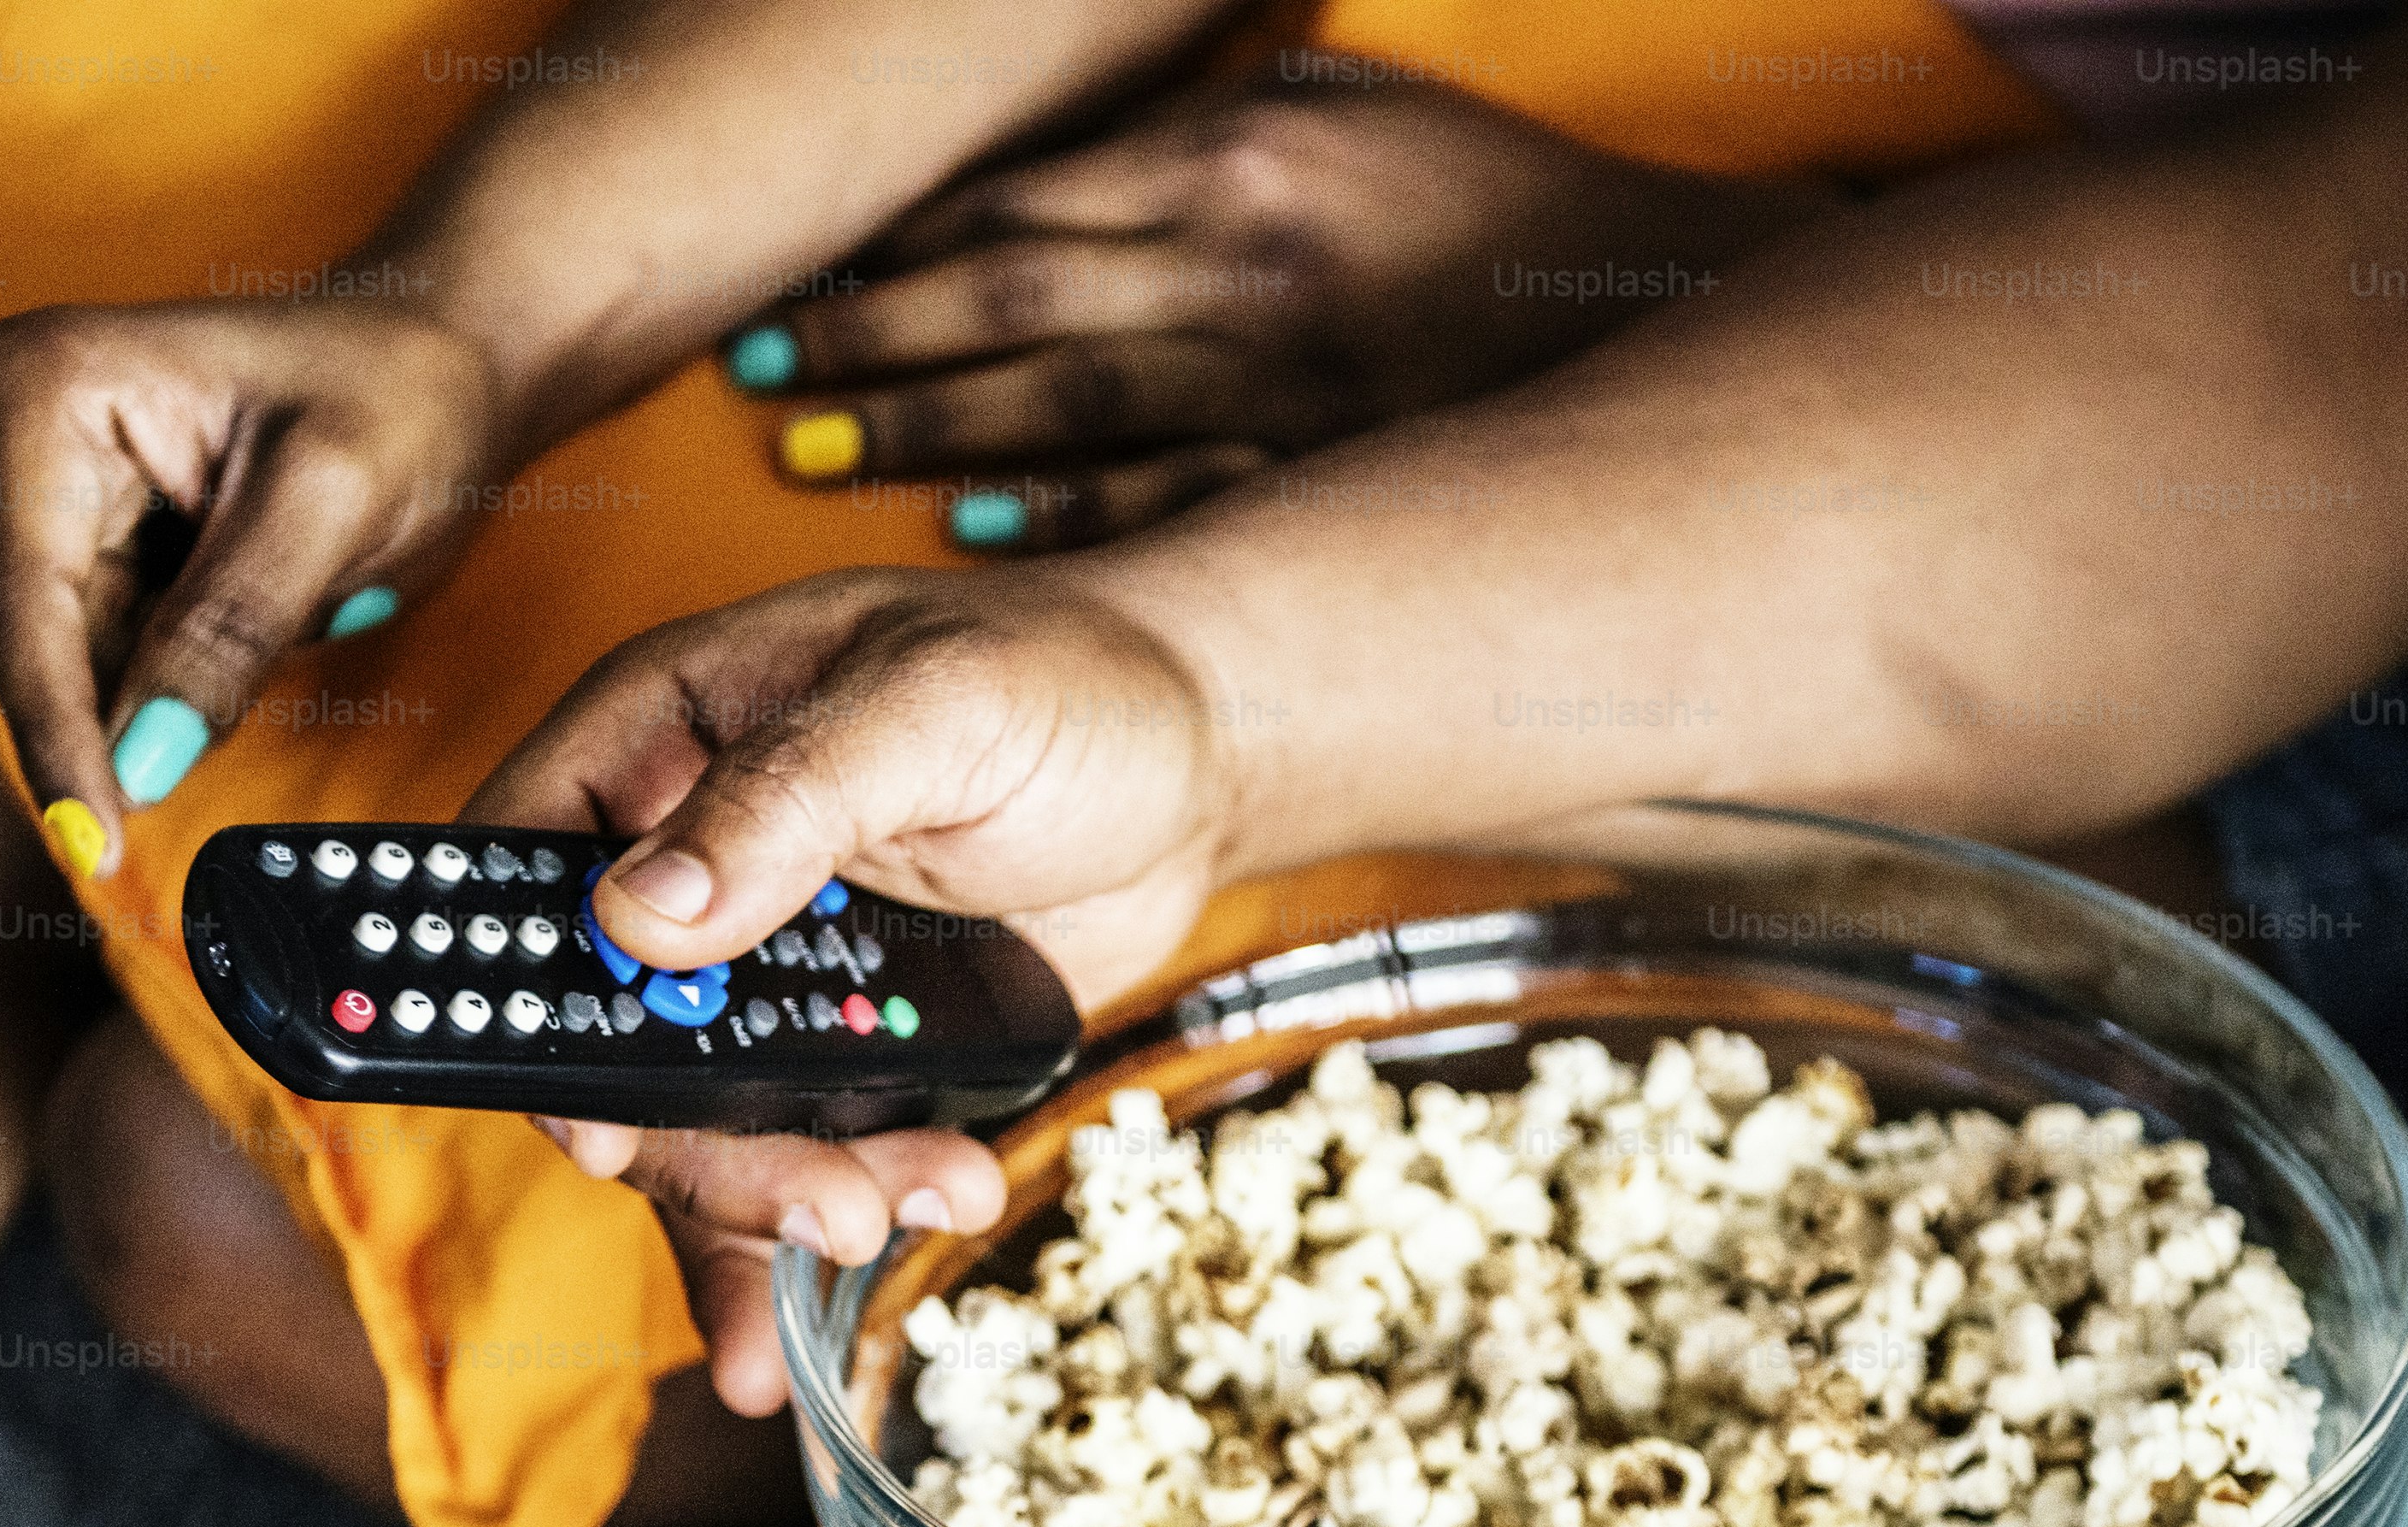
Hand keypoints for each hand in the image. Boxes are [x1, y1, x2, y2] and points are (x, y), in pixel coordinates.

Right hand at [0, 296, 498, 870]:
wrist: (432, 365)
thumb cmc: (393, 396)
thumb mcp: (332, 504)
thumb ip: (229, 630)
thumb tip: (144, 764)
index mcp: (43, 382)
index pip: (23, 594)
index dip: (56, 730)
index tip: (91, 842)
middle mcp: (4, 426)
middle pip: (17, 630)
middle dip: (99, 713)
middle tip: (203, 763)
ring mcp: (28, 485)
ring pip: (45, 652)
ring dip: (133, 693)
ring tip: (266, 624)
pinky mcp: (69, 540)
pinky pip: (85, 651)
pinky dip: (148, 684)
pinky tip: (233, 648)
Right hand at [470, 566, 1236, 1409]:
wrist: (1198, 763)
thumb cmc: (1067, 678)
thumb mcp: (932, 706)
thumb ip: (787, 796)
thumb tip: (644, 913)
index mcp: (660, 738)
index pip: (521, 868)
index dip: (520, 997)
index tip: (592, 1110)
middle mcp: (684, 863)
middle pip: (609, 1041)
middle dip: (698, 1146)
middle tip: (819, 1204)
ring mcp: (757, 970)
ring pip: (697, 1121)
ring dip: (774, 1201)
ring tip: (889, 1220)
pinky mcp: (836, 1045)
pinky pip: (787, 1150)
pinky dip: (820, 1222)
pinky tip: (886, 1249)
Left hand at [731, 75, 1833, 551]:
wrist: (1644, 300)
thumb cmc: (1487, 203)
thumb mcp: (1347, 109)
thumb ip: (1204, 128)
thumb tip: (1067, 150)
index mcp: (1236, 154)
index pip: (1024, 198)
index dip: (900, 248)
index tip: (802, 285)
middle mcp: (1239, 259)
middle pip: (1011, 296)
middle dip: (872, 339)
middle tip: (763, 380)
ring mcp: (1278, 374)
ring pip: (1066, 400)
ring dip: (932, 429)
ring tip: (819, 454)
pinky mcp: (1318, 467)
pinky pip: (1168, 496)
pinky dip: (1067, 519)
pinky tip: (980, 535)